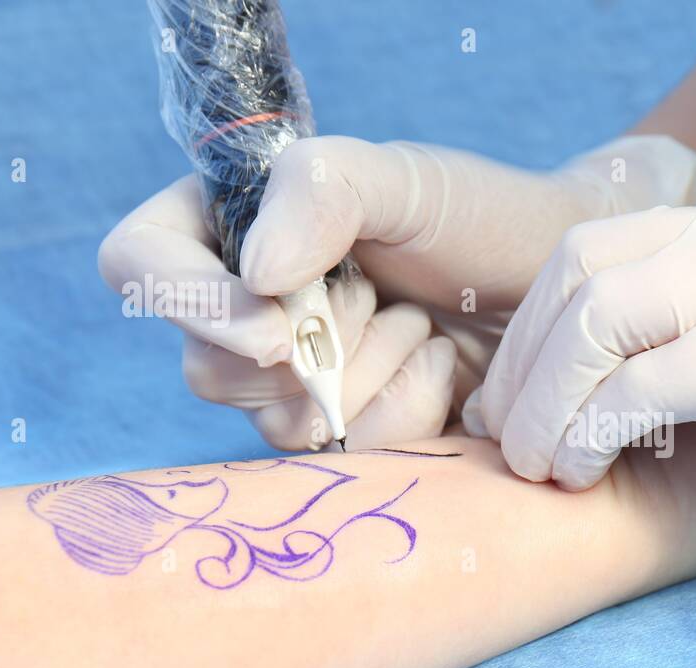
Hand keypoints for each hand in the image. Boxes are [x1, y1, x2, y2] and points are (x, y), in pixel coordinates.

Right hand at [99, 134, 695, 449]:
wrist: (554, 288)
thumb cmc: (482, 219)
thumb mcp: (404, 181)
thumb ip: (323, 194)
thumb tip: (256, 276)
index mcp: (233, 232)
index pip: (141, 265)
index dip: (192, 304)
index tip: (278, 323)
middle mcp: (249, 314)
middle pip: (210, 369)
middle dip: (316, 346)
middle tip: (386, 298)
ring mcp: (297, 383)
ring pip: (282, 424)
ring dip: (371, 376)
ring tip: (424, 327)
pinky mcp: (354, 435)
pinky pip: (350, 458)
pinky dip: (406, 415)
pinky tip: (444, 371)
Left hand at [465, 174, 695, 501]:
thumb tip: (668, 369)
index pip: (608, 242)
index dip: (548, 316)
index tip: (529, 381)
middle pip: (578, 267)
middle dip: (525, 353)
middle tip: (505, 428)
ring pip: (589, 320)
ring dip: (541, 398)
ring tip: (532, 463)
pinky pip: (630, 387)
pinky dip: (586, 431)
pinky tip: (580, 471)